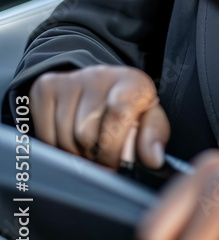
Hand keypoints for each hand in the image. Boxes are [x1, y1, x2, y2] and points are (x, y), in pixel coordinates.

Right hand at [28, 65, 169, 168]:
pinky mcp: (46, 86)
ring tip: (88, 148)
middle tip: (102, 157)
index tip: (116, 164)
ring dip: (75, 154)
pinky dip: (56, 146)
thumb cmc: (131, 110)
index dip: (113, 148)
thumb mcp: (149, 121)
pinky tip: (70, 140)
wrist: (104, 88)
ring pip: (64, 136)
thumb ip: (153, 138)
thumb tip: (153, 160)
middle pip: (86, 132)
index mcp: (132, 82)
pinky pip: (45, 133)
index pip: (118, 113)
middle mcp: (100, 75)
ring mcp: (71, 79)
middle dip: (94, 156)